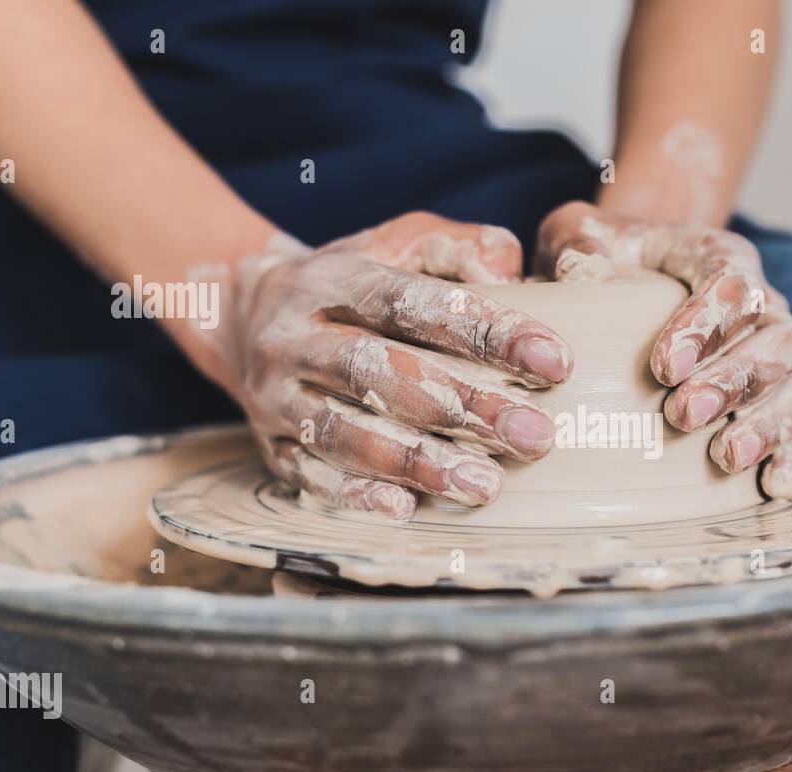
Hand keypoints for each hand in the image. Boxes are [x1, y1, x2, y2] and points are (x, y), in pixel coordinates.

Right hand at [210, 212, 572, 517]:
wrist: (236, 312)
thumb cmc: (349, 281)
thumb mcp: (397, 242)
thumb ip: (459, 247)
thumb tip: (509, 272)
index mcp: (334, 280)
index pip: (413, 303)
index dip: (486, 331)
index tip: (556, 361)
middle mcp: (295, 338)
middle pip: (381, 372)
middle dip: (465, 406)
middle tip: (535, 436)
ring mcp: (275, 396)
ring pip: (345, 431)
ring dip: (418, 462)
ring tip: (486, 485)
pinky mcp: (268, 446)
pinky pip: (309, 476)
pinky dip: (356, 495)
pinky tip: (406, 509)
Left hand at [536, 201, 791, 498]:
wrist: (632, 273)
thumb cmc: (608, 257)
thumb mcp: (581, 234)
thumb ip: (580, 244)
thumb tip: (580, 271)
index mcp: (723, 257)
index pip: (732, 284)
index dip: (706, 325)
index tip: (664, 366)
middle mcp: (762, 306)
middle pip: (775, 340)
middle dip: (734, 381)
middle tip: (683, 414)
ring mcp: (770, 356)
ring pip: (790, 387)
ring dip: (763, 425)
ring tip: (725, 457)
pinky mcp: (766, 401)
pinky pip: (790, 430)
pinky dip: (785, 459)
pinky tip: (773, 489)